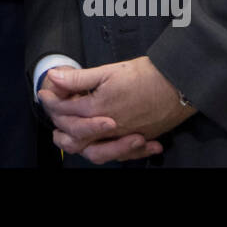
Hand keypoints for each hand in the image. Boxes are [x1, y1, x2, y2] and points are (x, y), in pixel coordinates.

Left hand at [39, 56, 192, 163]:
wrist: (180, 84)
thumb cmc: (147, 75)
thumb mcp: (108, 71)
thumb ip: (79, 78)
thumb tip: (54, 77)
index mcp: (99, 110)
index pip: (66, 111)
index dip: (52, 101)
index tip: (45, 92)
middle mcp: (111, 129)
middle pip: (76, 136)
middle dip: (60, 124)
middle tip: (54, 112)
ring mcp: (126, 137)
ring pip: (97, 152)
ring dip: (81, 145)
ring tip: (72, 137)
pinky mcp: (141, 139)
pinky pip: (122, 155)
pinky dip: (112, 152)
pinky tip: (108, 144)